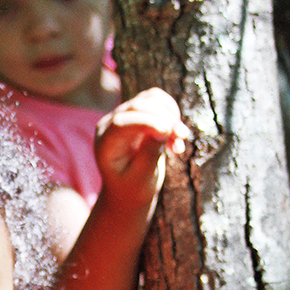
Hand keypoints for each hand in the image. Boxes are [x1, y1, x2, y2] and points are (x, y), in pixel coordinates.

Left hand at [95, 88, 187, 221]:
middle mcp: (110, 125)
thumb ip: (150, 153)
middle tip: (183, 137)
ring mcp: (124, 116)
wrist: (130, 191)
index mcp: (106, 143)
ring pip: (150, 98)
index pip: (121, 123)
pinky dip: (173, 115)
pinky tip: (177, 137)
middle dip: (164, 118)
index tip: (169, 133)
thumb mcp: (142, 177)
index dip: (147, 123)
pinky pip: (158, 101)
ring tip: (181, 139)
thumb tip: (166, 127)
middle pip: (137, 106)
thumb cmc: (133, 188)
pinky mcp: (139, 113)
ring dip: (171, 115)